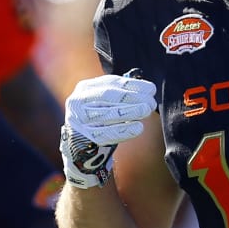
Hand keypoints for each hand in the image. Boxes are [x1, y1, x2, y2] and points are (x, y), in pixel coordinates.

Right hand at [61, 70, 156, 187]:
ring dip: (129, 112)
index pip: (111, 82)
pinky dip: (124, 130)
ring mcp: (78, 119)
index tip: (151, 89)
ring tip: (146, 111)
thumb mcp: (105, 103)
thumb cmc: (98, 119)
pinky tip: (138, 127)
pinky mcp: (82, 137)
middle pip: (108, 96)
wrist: (79, 145)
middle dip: (132, 97)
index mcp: (85, 88)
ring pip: (106, 114)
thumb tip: (147, 89)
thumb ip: (122, 93)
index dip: (133, 85)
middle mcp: (78, 101)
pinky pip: (106, 134)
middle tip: (150, 102)